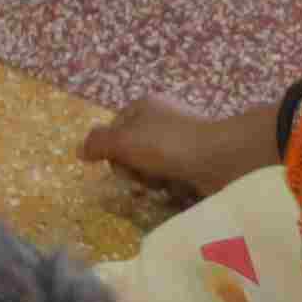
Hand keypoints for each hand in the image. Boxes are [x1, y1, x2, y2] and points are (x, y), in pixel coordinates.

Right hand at [78, 99, 269, 204]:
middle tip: (140, 182)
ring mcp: (183, 142)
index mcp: (144, 107)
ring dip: (152, 182)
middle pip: (133, 151)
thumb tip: (79, 150)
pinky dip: (173, 188)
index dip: (111, 150)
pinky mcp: (199, 163)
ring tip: (160, 190)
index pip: (114, 129)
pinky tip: (176, 193)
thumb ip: (98, 143)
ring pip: (153, 167)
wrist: (222, 160)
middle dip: (133, 170)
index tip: (118, 166)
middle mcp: (163, 121)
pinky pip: (176, 178)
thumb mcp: (125, 141)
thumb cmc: (168, 145)